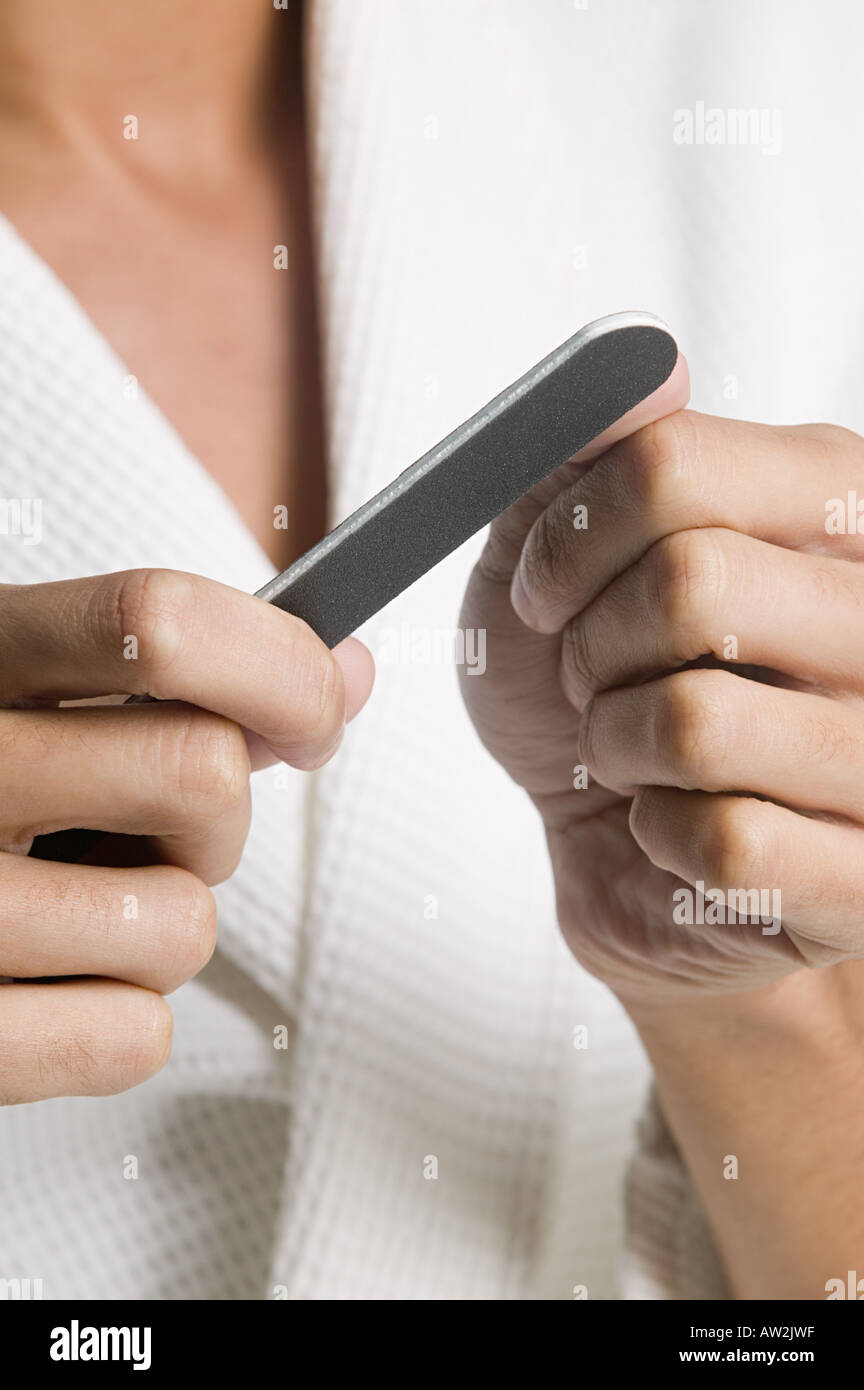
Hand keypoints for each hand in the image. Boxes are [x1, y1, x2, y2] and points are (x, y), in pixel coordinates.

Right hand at [0, 569, 372, 1103]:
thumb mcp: (47, 694)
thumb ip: (197, 680)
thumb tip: (343, 674)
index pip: (158, 622)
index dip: (279, 667)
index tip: (311, 715)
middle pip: (203, 772)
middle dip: (218, 820)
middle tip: (155, 833)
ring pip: (184, 926)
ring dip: (164, 929)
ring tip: (81, 906)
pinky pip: (133, 1038)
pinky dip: (117, 1023)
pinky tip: (50, 980)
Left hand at [460, 366, 863, 1006]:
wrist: (618, 845)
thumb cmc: (602, 687)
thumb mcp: (566, 553)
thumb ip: (592, 447)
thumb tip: (647, 357)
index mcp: (844, 504)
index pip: (679, 466)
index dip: (570, 535)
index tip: (543, 591)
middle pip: (690, 582)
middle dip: (592, 647)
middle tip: (595, 682)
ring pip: (696, 722)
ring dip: (617, 746)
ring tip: (638, 757)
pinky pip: (723, 844)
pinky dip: (658, 838)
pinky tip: (680, 834)